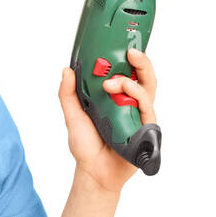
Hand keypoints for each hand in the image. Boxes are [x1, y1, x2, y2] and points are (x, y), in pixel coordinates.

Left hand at [59, 48, 158, 193]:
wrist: (93, 172)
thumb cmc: (86, 146)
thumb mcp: (73, 116)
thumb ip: (68, 94)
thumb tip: (67, 70)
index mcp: (118, 97)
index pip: (129, 71)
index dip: (129, 57)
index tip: (122, 44)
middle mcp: (133, 104)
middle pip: (145, 77)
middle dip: (141, 62)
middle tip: (130, 53)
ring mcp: (141, 117)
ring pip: (148, 91)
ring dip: (132, 84)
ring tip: (113, 85)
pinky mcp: (146, 130)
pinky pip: (148, 112)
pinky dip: (139, 102)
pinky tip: (128, 100)